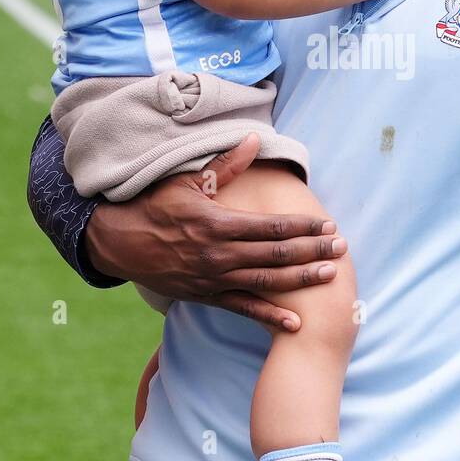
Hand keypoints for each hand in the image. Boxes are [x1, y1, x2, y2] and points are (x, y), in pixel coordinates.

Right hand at [84, 133, 346, 332]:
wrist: (117, 242)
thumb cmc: (153, 206)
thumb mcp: (188, 181)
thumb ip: (227, 165)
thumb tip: (255, 138)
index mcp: (218, 223)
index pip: (272, 226)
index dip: (303, 226)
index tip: (327, 225)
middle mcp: (219, 254)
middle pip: (276, 254)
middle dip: (312, 251)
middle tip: (342, 249)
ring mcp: (214, 278)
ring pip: (266, 282)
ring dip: (300, 280)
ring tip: (329, 276)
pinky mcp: (207, 295)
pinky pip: (243, 307)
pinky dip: (270, 316)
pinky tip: (295, 322)